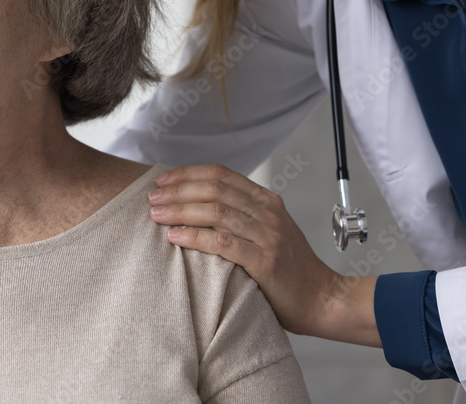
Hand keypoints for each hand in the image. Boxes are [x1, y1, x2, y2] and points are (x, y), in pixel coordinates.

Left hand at [147, 164, 378, 345]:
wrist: (323, 300)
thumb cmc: (289, 269)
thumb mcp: (267, 231)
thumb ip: (240, 215)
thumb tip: (194, 204)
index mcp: (267, 200)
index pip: (220, 174)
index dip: (187, 174)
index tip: (161, 180)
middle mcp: (268, 212)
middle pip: (214, 189)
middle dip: (177, 191)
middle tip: (151, 198)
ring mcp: (268, 236)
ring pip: (215, 212)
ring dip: (180, 211)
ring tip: (156, 215)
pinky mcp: (265, 261)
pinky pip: (223, 242)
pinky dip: (195, 237)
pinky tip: (174, 237)